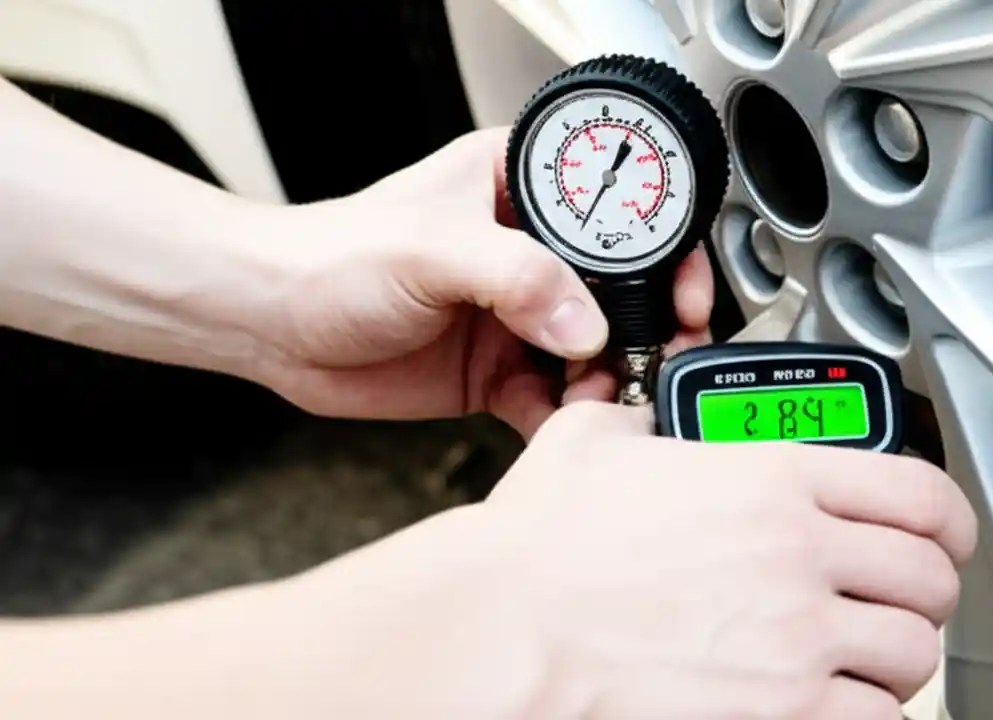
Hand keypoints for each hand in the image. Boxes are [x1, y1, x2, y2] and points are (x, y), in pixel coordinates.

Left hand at [244, 128, 713, 436]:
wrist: (271, 326)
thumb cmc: (330, 256)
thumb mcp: (430, 247)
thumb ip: (518, 278)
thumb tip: (589, 325)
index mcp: (521, 189)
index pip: (618, 212)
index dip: (663, 251)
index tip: (683, 293)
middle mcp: (527, 252)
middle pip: (620, 290)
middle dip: (648, 329)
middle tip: (660, 358)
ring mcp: (516, 314)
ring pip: (596, 350)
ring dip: (609, 379)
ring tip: (603, 397)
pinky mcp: (498, 369)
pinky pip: (554, 398)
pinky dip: (567, 416)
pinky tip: (565, 423)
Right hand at [267, 402, 976, 718]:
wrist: (501, 634)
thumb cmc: (537, 550)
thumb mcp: (594, 443)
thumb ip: (641, 419)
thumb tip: (642, 419)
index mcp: (772, 479)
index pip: (920, 492)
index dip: (948, 517)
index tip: (942, 532)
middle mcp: (798, 555)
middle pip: (930, 579)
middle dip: (923, 592)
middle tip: (896, 596)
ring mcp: (794, 640)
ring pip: (913, 656)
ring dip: (895, 656)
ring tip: (862, 655)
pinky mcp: (779, 714)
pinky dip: (863, 713)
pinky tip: (827, 701)